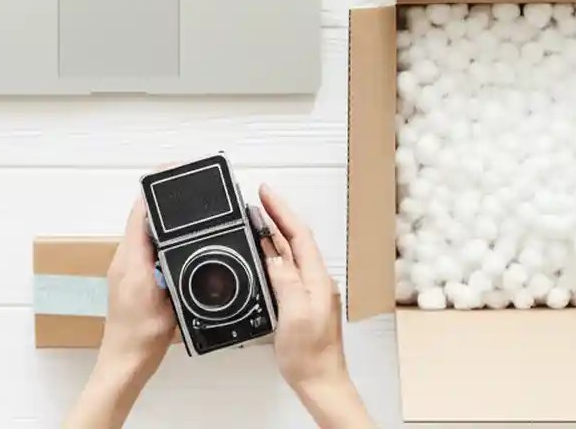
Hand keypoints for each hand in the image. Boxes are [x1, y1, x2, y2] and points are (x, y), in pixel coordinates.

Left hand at [100, 197, 175, 380]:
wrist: (125, 362)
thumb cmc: (142, 337)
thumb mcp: (170, 303)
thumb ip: (176, 273)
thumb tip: (187, 248)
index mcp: (131, 259)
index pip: (140, 211)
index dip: (156, 189)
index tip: (173, 171)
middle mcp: (124, 259)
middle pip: (143, 218)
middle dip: (164, 202)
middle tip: (189, 191)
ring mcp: (126, 268)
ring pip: (145, 234)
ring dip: (163, 222)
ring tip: (188, 215)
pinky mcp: (130, 278)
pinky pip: (146, 249)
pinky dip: (161, 241)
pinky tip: (179, 246)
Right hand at [257, 185, 374, 428]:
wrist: (320, 382)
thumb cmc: (311, 356)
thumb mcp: (295, 314)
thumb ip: (286, 281)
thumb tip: (273, 256)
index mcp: (317, 279)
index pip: (298, 234)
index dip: (281, 211)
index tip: (266, 194)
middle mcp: (315, 281)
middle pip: (294, 239)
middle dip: (275, 216)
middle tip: (256, 200)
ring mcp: (309, 291)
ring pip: (289, 253)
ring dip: (272, 233)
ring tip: (255, 218)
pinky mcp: (300, 302)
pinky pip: (285, 270)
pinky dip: (271, 255)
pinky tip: (262, 254)